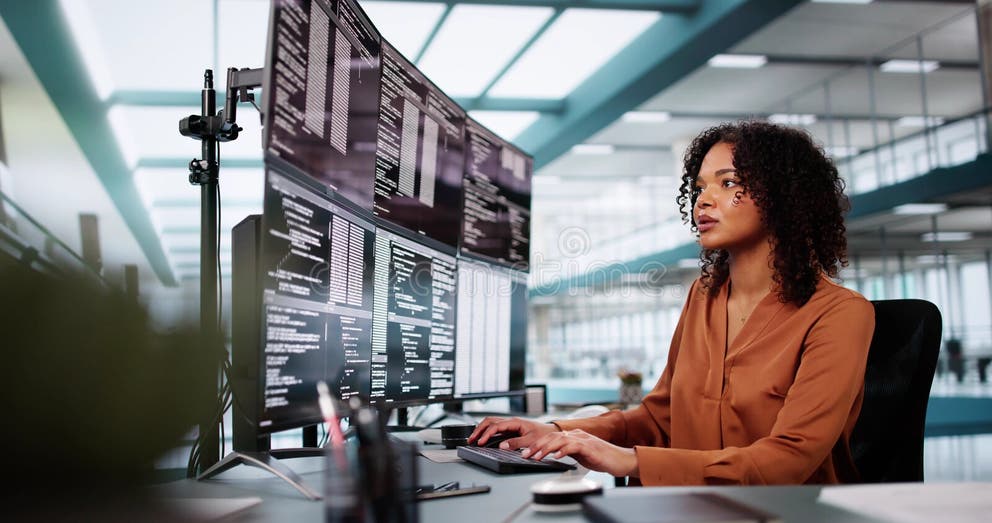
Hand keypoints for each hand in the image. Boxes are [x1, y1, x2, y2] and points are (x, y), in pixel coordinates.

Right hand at [467, 416, 558, 448]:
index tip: (481, 443)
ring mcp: (510, 424)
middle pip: (490, 421)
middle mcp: (511, 421)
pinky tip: (483, 437)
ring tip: (473, 438)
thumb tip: (502, 446)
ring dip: (481, 429)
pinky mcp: (510, 428)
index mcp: (515, 422)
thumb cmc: (543, 435)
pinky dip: (487, 431)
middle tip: (471, 440)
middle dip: (479, 430)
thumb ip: (516, 443)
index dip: (486, 434)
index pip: (496, 426)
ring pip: (491, 423)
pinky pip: (495, 427)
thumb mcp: (531, 441)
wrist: (551, 433)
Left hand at [522, 429, 637, 477]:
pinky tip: (557, 456)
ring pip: (560, 440)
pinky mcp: (591, 447)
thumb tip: (553, 454)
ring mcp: (584, 440)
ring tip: (537, 456)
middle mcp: (577, 435)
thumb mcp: (581, 455)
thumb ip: (568, 452)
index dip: (537, 444)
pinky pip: (574, 447)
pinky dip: (564, 451)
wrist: (621, 460)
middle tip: (525, 454)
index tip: (526, 452)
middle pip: (552, 437)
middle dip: (536, 445)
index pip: (551, 437)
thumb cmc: (603, 458)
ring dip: (546, 448)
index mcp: (574, 436)